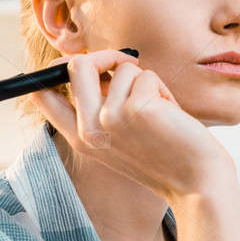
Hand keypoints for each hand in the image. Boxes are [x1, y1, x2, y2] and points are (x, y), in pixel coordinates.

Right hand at [31, 49, 234, 202]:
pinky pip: (146, 75)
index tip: (79, 62)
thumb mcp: (122, 137)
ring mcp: (111, 118)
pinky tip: (171, 115)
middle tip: (127, 63)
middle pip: (75, 65)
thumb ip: (102, 108)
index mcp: (81, 139)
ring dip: (146, 82)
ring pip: (122, 69)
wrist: (197, 185)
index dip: (53, 70)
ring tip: (161, 111)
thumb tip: (99, 63)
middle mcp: (90, 129)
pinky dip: (162, 89)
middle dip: (104, 55)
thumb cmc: (167, 157)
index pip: (42, 96)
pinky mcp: (137, 108)